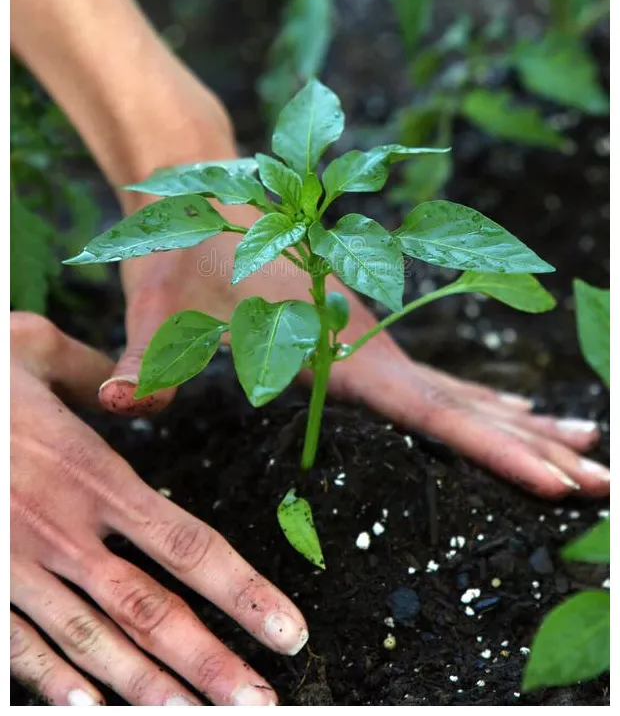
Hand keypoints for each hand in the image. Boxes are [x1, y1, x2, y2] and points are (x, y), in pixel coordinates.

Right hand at [11, 312, 307, 705]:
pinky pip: (18, 647)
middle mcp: (64, 530)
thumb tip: (131, 386)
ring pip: (94, 642)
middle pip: (151, 610)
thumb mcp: (36, 349)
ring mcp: (16, 564)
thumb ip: (95, 372)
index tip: (287, 628)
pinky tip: (91, 714)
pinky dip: (56, 684)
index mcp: (93, 474)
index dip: (244, 591)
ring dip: (149, 689)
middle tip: (261, 704)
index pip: (187, 544)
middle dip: (210, 661)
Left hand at [100, 204, 609, 500]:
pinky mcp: (363, 330)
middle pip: (469, 403)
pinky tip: (513, 414)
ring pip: (462, 388)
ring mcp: (373, 333)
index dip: (496, 449)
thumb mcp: (162, 311)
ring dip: (523, 424)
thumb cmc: (185, 249)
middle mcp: (371, 340)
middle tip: (605, 482)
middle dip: (538, 447)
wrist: (204, 186)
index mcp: (339, 345)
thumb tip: (118, 408)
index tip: (558, 480)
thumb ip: (145, 366)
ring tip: (586, 451)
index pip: (433, 410)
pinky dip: (483, 402)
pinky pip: (438, 377)